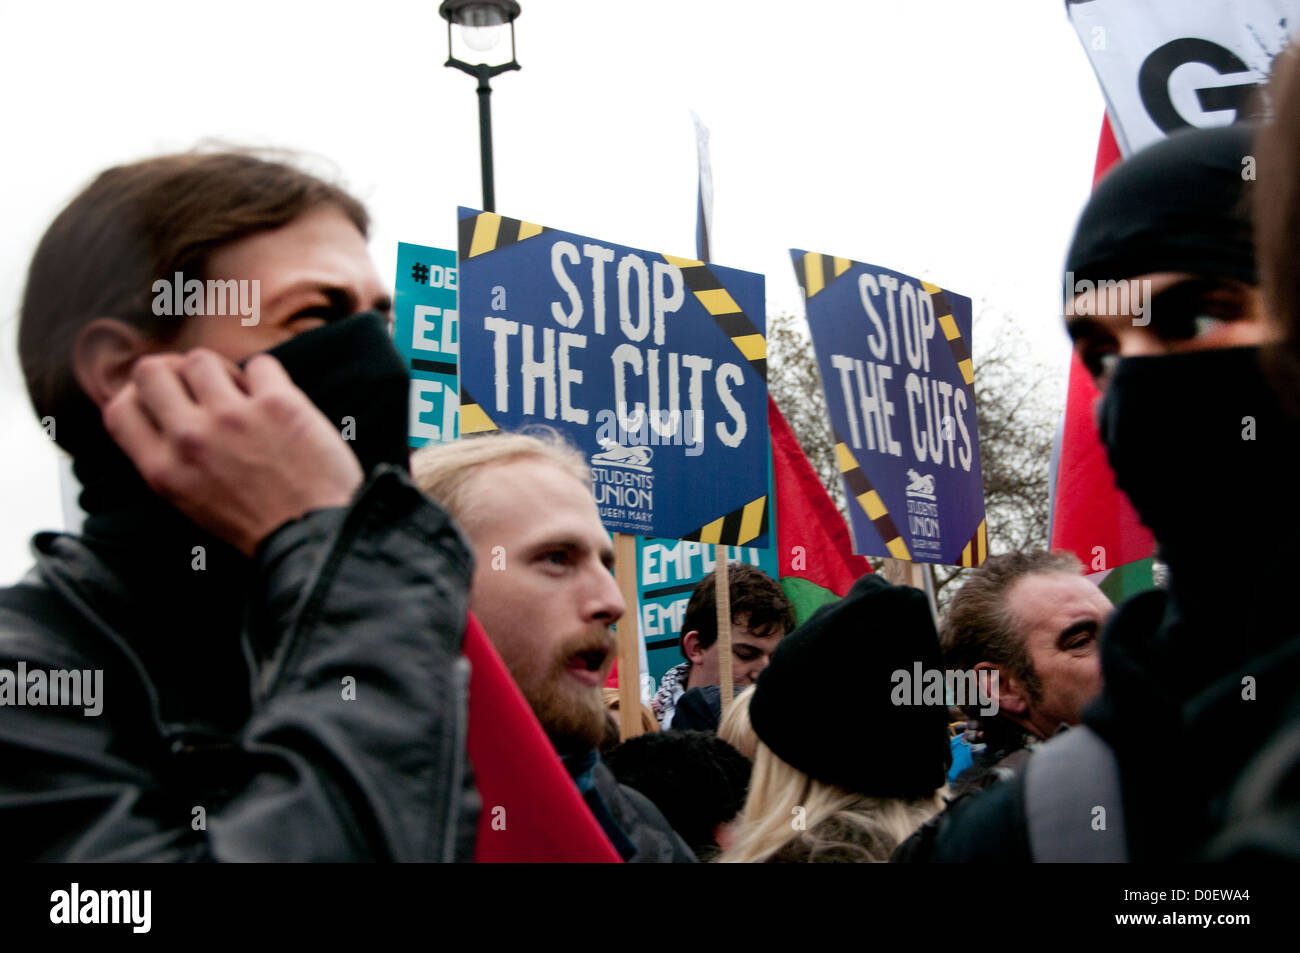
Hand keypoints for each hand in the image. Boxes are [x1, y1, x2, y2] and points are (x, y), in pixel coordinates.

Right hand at [103, 348, 363, 555]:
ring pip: (201, 360)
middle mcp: (190, 439)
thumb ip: (172, 460)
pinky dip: (269, 378)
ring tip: (243, 396)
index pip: (119, 410)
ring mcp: (232, 417)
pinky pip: (260, 364)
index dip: (137, 395)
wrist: (317, 538)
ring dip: (222, 372)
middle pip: (150, 371)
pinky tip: (278, 401)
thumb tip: (165, 412)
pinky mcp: (277, 404)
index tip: (161, 396)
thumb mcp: (193, 502)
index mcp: (163, 470)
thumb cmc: (261, 525)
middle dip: (174, 371)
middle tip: (203, 387)